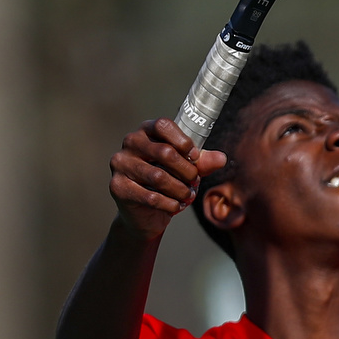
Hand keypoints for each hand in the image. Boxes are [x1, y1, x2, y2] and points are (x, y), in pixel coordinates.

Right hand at [109, 118, 226, 239]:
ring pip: (158, 177)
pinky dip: (170, 204)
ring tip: (189, 194)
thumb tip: (221, 158)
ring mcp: (120, 164)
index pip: (163, 125)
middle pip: (164, 152)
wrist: (144, 213)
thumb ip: (202, 162)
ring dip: (180, 189)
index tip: (195, 156)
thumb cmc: (166, 182)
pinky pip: (150, 197)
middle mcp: (130, 143)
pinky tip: (177, 206)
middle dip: (186, 170)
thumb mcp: (186, 168)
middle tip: (195, 180)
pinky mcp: (117, 187)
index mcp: (146, 131)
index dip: (183, 141)